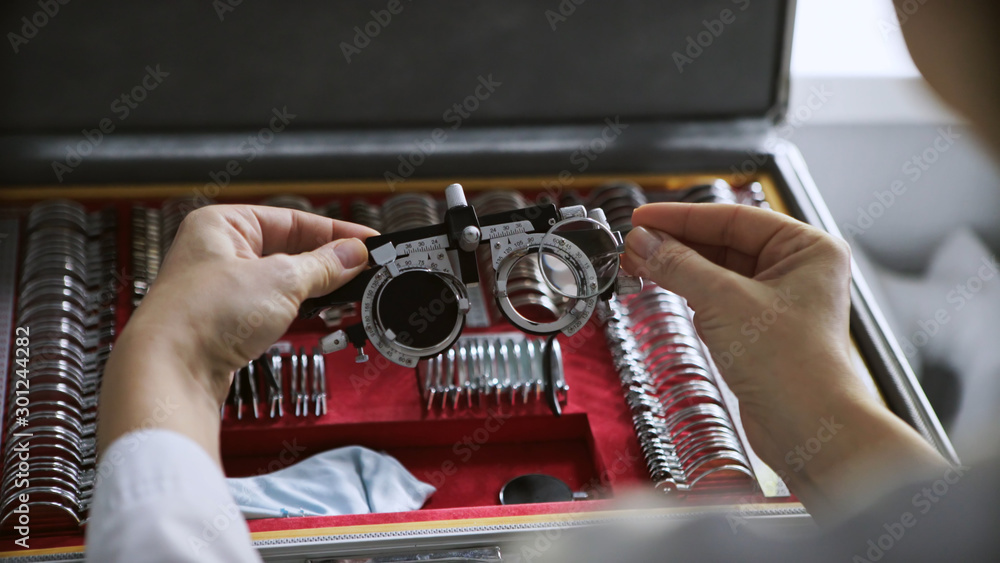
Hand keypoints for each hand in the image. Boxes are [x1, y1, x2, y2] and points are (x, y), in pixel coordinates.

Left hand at [97, 205, 376, 462]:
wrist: (169, 370)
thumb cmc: (203, 316)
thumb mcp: (280, 281)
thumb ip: (324, 265)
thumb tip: (354, 254)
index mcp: (223, 224)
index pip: (293, 220)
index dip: (336, 233)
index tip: (369, 244)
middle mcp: (218, 251)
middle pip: (289, 249)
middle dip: (328, 261)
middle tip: (365, 270)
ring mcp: (221, 288)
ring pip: (282, 279)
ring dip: (315, 287)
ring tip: (348, 292)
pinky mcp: (226, 321)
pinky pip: (272, 305)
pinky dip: (297, 308)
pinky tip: (319, 312)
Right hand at [622, 203, 948, 518]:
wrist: (808, 429)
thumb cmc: (792, 365)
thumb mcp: (724, 301)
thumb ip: (679, 266)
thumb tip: (644, 242)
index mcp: (806, 248)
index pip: (733, 218)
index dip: (682, 217)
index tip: (643, 217)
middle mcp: (797, 271)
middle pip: (724, 243)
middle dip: (676, 244)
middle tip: (634, 244)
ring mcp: (779, 302)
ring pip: (718, 272)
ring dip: (680, 269)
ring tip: (639, 264)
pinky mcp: (761, 332)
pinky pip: (719, 300)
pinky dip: (691, 295)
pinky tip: (666, 290)